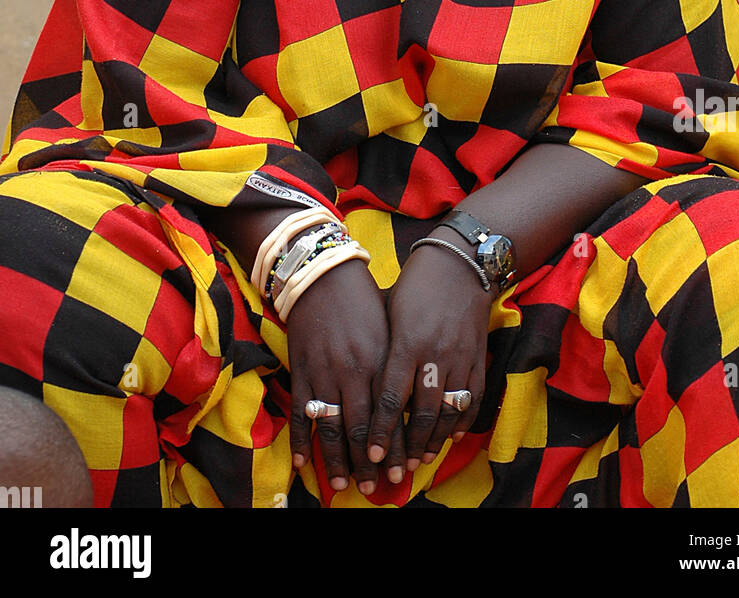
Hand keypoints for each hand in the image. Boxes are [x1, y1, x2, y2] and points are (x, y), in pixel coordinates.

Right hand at [285, 257, 404, 494]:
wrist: (324, 274)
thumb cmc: (365, 301)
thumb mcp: (390, 329)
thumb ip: (397, 366)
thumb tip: (412, 404)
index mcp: (381, 360)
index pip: (389, 415)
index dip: (393, 447)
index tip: (400, 472)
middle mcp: (353, 370)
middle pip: (360, 428)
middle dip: (367, 462)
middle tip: (373, 489)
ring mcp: (324, 371)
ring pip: (330, 426)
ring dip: (336, 459)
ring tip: (344, 484)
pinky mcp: (301, 369)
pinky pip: (300, 411)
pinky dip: (301, 439)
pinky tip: (304, 462)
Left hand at [367, 240, 489, 472]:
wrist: (459, 263)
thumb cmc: (414, 286)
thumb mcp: (389, 312)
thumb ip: (380, 350)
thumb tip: (358, 385)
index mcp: (406, 342)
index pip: (391, 397)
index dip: (382, 429)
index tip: (372, 454)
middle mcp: (434, 354)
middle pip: (421, 412)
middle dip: (408, 446)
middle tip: (397, 470)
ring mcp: (460, 357)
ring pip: (448, 410)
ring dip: (435, 440)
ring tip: (422, 459)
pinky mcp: (478, 357)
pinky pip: (473, 398)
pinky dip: (463, 420)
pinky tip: (453, 436)